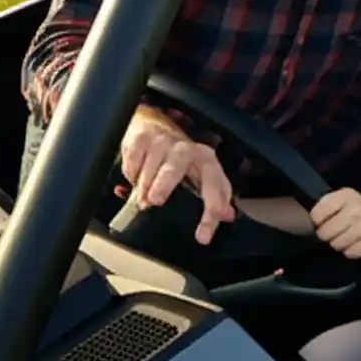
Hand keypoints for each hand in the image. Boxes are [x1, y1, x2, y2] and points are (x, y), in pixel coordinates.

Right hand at [120, 106, 234, 244]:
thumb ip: (215, 196)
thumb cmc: (179, 158)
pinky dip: (132, 172)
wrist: (154, 123)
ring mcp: (162, 141)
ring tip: (141, 200)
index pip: (214, 182)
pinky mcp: (140, 137)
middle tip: (154, 202)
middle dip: (164, 183)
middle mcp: (185, 148)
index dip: (211, 207)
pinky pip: (134, 156)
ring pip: (152, 162)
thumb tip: (228, 215)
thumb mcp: (200, 175)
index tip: (202, 237)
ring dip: (144, 183)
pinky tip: (134, 179)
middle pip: (177, 165)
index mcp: (205, 159)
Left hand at [310, 188, 360, 258]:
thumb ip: (330, 208)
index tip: (325, 222)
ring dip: (341, 245)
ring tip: (351, 238)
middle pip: (324, 232)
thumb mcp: (349, 201)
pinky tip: (359, 244)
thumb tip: (310, 225)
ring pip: (336, 244)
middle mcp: (355, 208)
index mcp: (346, 195)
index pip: (317, 213)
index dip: (318, 222)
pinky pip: (349, 253)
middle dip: (329, 236)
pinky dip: (352, 252)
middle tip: (339, 233)